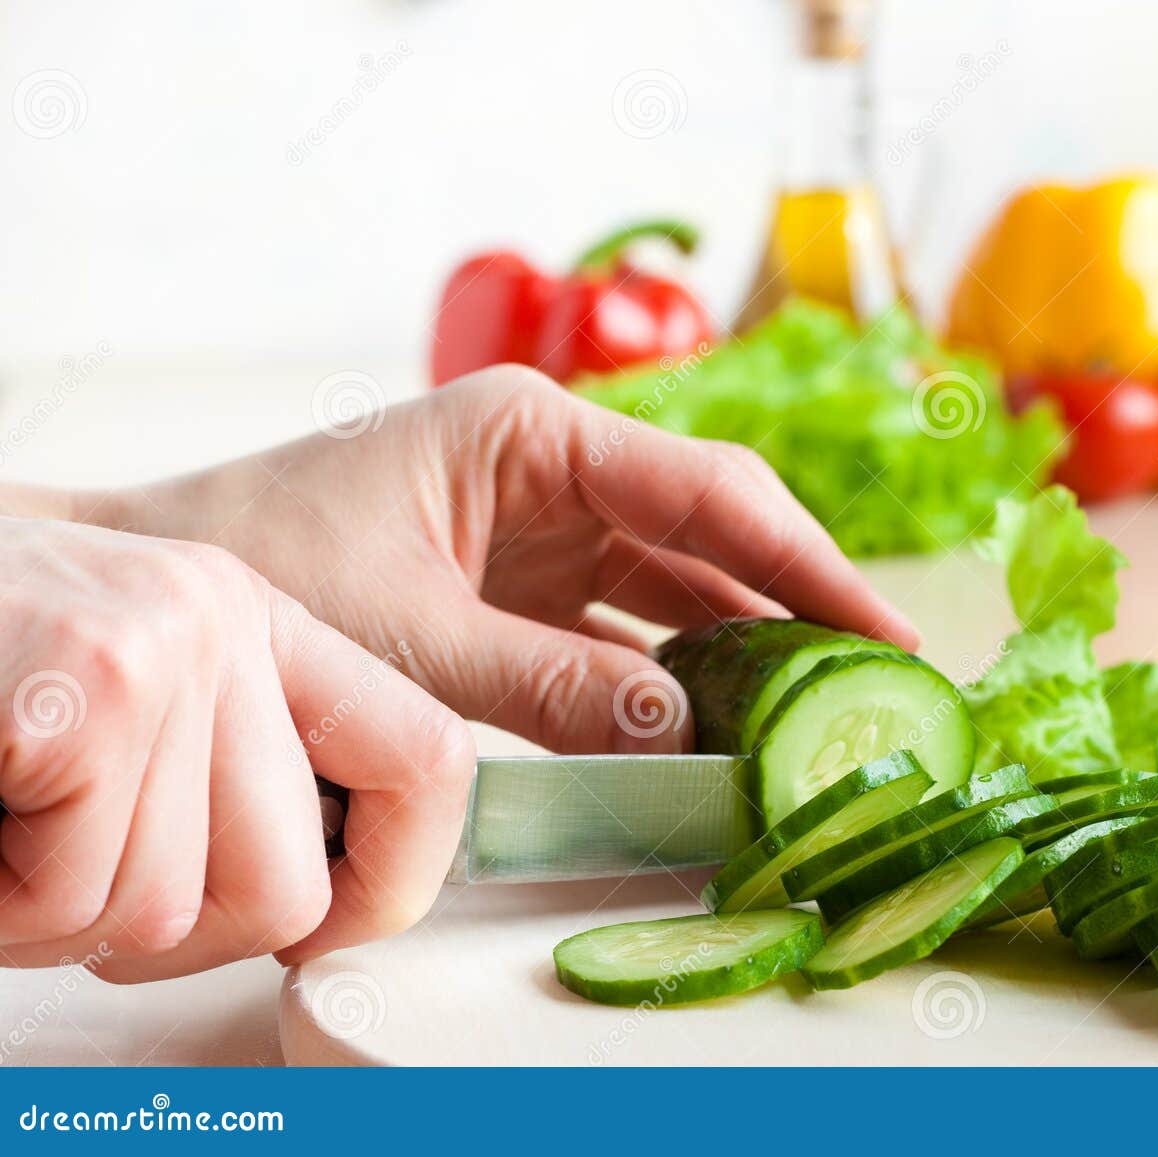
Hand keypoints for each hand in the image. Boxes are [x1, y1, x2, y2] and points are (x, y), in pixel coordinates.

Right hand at [0, 518, 472, 979]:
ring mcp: (158, 642)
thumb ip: (224, 779)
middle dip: (165, 936)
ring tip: (2, 836)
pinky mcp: (83, 681)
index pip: (429, 759)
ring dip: (52, 920)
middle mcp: (226, 619)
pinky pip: (71, 890)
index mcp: (258, 625)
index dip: (396, 881)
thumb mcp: (125, 698)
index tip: (324, 929)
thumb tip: (322, 907)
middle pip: (286, 885)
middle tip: (63, 884)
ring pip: (164, 909)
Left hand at [101, 367, 917, 753]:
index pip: (709, 492)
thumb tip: (686, 728)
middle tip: (881, 678)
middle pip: (713, 531)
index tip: (883, 631)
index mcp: (533, 432)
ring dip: (747, 644)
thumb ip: (552, 684)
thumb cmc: (264, 568)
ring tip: (824, 710)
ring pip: (680, 582)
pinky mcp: (524, 581)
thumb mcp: (413, 635)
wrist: (168, 580)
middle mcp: (554, 466)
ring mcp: (543, 524)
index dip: (810, 564)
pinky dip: (675, 674)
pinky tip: (726, 720)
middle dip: (800, 601)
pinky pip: (627, 625)